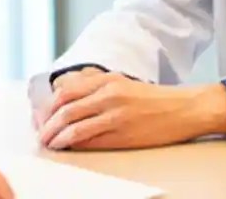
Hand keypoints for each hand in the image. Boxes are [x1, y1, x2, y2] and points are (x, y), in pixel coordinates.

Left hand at [37, 71, 225, 150]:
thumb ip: (98, 88)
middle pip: (64, 108)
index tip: (41, 117)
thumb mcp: (124, 84)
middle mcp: (108, 93)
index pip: (65, 91)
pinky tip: (66, 147)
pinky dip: (72, 144)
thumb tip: (69, 99)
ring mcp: (115, 113)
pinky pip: (89, 140)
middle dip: (47, 124)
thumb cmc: (155, 99)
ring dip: (55, 136)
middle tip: (40, 134)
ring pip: (73, 125)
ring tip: (49, 143)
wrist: (185, 108)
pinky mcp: (123, 133)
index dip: (47, 107)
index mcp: (107, 79)